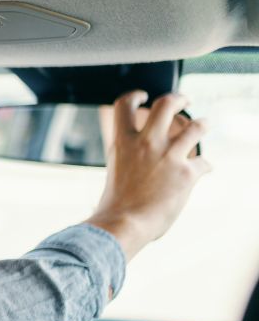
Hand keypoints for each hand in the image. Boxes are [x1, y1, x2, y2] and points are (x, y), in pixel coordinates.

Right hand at [86, 91, 210, 260]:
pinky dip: (205, 166)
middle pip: (167, 104)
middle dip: (179, 98)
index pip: (125, 104)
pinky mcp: (188, 173)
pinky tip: (205, 169)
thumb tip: (134, 155)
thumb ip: (126, 155)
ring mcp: (169, 156)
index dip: (135, 96)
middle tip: (184, 100)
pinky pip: (204, 163)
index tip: (143, 97)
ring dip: (203, 124)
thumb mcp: (114, 170)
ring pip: (197, 126)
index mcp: (123, 142)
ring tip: (205, 124)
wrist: (124, 224)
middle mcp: (147, 142)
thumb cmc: (114, 205)